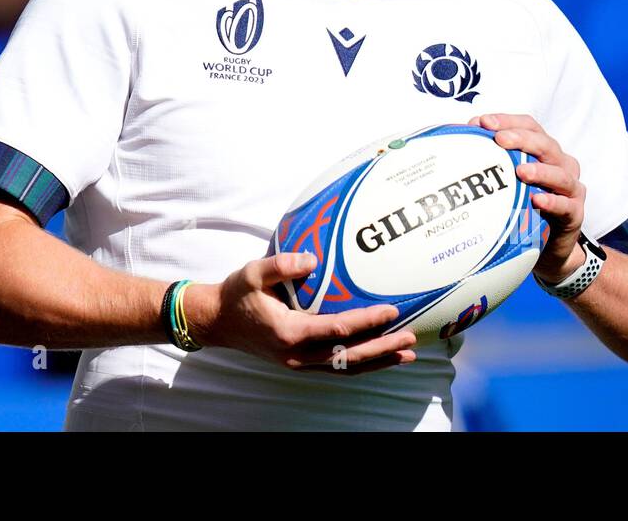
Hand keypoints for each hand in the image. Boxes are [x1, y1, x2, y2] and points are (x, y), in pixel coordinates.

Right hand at [182, 252, 416, 373]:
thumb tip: (312, 259)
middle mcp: (297, 354)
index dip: (367, 321)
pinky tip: (378, 356)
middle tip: (411, 338)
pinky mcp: (299, 363)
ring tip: (406, 355)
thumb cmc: (236, 295)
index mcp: (289, 332)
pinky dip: (361, 364)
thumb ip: (281, 265)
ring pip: (346, 367)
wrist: (216, 322)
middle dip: (383, 348)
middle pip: (349, 356)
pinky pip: (337, 367)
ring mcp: (299, 363)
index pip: (337, 329)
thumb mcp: (253, 272)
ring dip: (378, 361)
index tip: (392, 311)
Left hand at [468, 112, 586, 283]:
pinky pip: (566, 206)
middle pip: (545, 145)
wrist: (550, 248)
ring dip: (540, 171)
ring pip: (560, 174)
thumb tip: (455, 146)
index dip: (508, 121)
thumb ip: (488, 164)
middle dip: (522, 139)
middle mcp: (561, 165)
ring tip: (520, 171)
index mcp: (544, 152)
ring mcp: (571, 189)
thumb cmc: (525, 209)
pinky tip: (537, 200)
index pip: (529, 127)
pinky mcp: (575, 214)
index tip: (482, 122)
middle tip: (499, 140)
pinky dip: (553, 202)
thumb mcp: (507, 184)